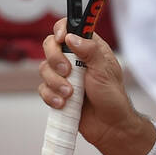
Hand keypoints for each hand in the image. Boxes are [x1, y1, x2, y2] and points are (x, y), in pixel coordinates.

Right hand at [38, 19, 151, 154]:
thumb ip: (90, 52)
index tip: (61, 38)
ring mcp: (64, 75)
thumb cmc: (112, 97)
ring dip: (55, 82)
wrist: (110, 126)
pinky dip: (51, 96)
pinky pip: (43, 88)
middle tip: (67, 72)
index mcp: (90, 48)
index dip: (61, 29)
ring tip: (71, 94)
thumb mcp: (104, 71)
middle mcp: (75, 59)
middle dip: (55, 59)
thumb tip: (71, 37)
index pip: (69, 28)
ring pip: (44, 68)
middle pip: (49, 46)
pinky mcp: (56, 91)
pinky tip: (63, 104)